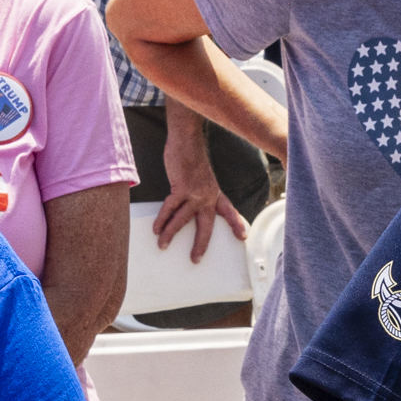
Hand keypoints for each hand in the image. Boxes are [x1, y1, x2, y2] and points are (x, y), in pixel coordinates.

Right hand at [152, 121, 248, 263]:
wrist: (186, 141)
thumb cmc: (190, 157)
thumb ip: (198, 191)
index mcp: (215, 192)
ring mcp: (195, 193)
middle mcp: (208, 196)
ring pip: (182, 220)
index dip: (236, 224)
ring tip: (163, 245)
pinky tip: (156, 228)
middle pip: (206, 226)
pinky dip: (162, 220)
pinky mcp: (181, 188)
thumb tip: (186, 203)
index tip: (243, 236)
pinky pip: (170, 209)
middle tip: (196, 259)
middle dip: (201, 244)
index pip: (228, 211)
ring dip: (170, 234)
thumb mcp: (201, 176)